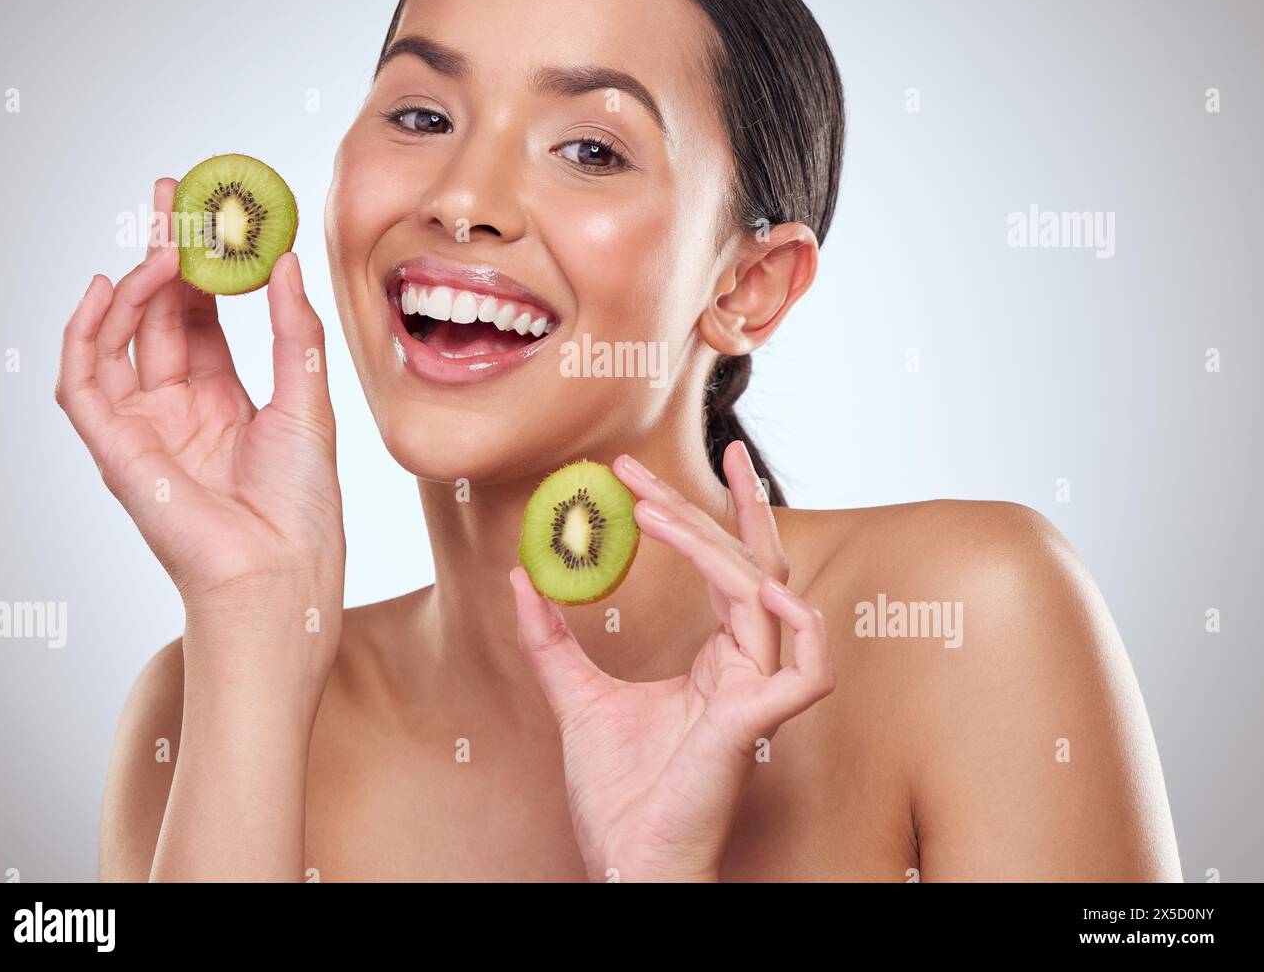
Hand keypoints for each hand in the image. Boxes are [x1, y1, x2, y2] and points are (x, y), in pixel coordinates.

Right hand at [55, 179, 343, 661]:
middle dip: (162, 250)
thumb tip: (285, 260)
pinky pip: (83, 382)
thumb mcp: (307, 400)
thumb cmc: (301, 504)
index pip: (202, 312)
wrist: (282, 571)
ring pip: (119, 337)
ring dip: (136, 284)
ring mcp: (143, 425)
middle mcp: (178, 405)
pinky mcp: (116, 448)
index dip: (204, 261)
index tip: (214, 209)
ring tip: (163, 242)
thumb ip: (293, 330)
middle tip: (172, 191)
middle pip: (159, 313)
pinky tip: (108, 287)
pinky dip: (85, 333)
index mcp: (224, 397)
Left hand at [510, 441, 834, 881]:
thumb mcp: (572, 696)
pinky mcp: (756, 725)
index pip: (724, 566)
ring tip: (653, 514)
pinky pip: (807, 668)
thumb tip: (522, 574)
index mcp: (718, 660)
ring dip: (712, 546)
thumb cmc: (618, 795)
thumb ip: (550, 638)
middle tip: (648, 465)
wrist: (625, 862)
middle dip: (712, 504)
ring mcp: (756, 694)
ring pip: (761, 596)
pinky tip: (761, 586)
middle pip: (748, 564)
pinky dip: (797, 624)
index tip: (643, 475)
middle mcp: (745, 667)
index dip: (696, 512)